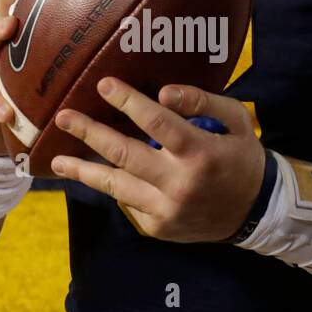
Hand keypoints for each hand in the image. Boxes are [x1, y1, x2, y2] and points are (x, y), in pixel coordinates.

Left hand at [50, 77, 265, 242]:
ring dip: (82, 170)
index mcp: (201, 153)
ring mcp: (166, 210)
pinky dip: (112, 187)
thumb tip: (163, 92)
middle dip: (90, 133)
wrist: (255, 212)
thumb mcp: (237, 120)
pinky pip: (127, 202)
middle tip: (63, 116)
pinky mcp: (158, 227)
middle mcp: (180, 184)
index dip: (128, 102)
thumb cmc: (241, 157)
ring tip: (56, 158)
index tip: (104, 84)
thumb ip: (202, 102)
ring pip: (115, 186)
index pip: (158, 123)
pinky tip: (95, 174)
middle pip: (124, 154)